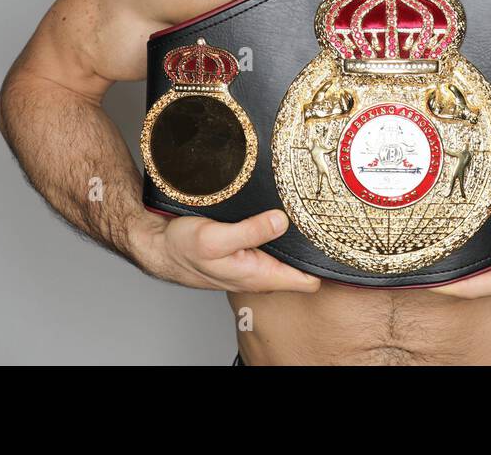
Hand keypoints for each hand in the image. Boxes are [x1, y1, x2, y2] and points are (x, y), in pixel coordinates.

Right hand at [129, 208, 321, 293]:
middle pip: (302, 265)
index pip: (308, 281)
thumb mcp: (215, 238)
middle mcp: (260, 271)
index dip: (322, 264)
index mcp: (259, 275)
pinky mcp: (246, 246)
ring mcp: (254, 259)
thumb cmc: (181, 248)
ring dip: (295, 235)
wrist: (158, 244)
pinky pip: (272, 239)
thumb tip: (281, 221)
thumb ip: (250, 232)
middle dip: (312, 246)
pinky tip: (279, 212)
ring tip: (307, 209)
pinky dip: (277, 228)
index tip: (332, 241)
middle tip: (325, 216)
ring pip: (287, 251)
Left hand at [428, 213, 490, 297]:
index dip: (448, 283)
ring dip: (468, 254)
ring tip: (441, 243)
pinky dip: (488, 240)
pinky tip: (479, 229)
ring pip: (490, 260)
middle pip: (478, 274)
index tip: (422, 277)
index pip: (476, 284)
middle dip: (452, 268)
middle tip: (421, 256)